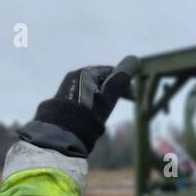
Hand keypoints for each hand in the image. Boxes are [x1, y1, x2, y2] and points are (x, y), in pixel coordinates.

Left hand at [19, 55, 139, 157]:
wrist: (60, 136)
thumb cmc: (87, 116)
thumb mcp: (108, 97)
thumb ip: (121, 79)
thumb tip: (135, 59)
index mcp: (84, 72)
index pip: (111, 72)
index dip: (125, 83)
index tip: (134, 98)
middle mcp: (73, 77)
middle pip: (101, 80)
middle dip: (115, 90)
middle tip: (126, 102)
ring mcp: (66, 88)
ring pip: (92, 89)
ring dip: (104, 97)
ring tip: (109, 110)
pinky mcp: (61, 101)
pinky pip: (82, 97)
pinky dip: (92, 103)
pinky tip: (94, 114)